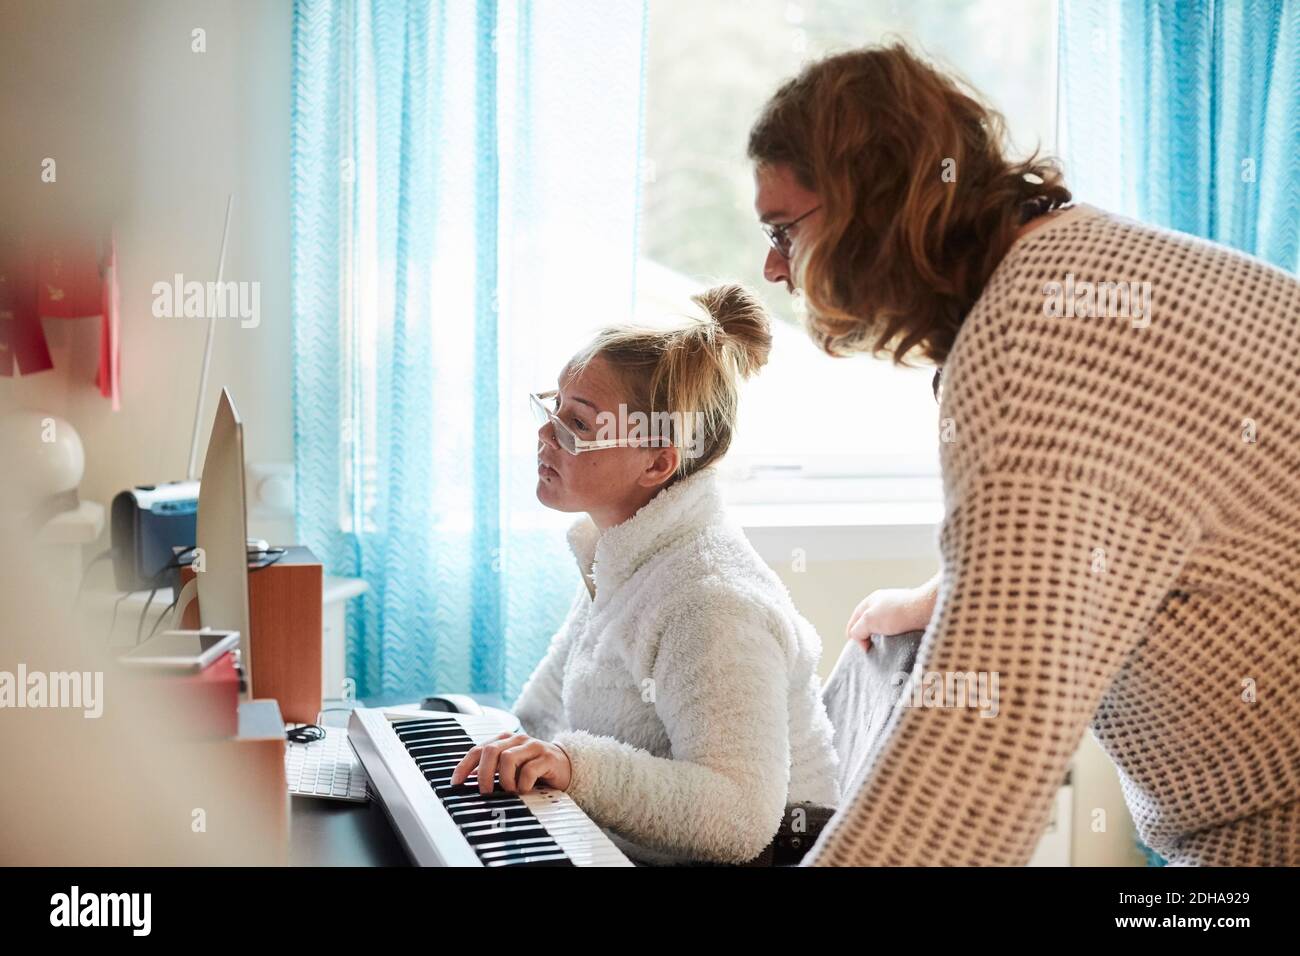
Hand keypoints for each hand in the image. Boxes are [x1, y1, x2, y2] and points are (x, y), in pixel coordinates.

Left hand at [448, 732, 572, 794]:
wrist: (565, 766)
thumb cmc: (533, 768)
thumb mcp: (510, 768)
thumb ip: (492, 769)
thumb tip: (468, 780)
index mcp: (504, 740)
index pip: (478, 749)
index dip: (464, 766)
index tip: (456, 783)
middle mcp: (517, 740)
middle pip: (491, 750)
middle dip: (484, 774)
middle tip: (485, 792)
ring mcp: (533, 746)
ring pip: (508, 758)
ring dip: (504, 780)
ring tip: (509, 791)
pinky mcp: (547, 757)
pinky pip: (529, 770)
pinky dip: (522, 784)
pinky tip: (524, 790)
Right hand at [846, 584, 933, 650]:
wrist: (928, 609)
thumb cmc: (898, 612)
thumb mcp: (869, 620)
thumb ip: (858, 630)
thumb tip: (859, 640)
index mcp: (872, 601)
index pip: (855, 619)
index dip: (854, 634)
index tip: (861, 648)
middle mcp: (884, 604)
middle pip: (869, 624)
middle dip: (868, 637)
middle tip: (871, 651)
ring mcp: (898, 612)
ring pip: (884, 629)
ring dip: (883, 640)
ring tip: (886, 651)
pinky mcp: (911, 619)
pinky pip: (898, 632)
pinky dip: (895, 640)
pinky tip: (898, 646)